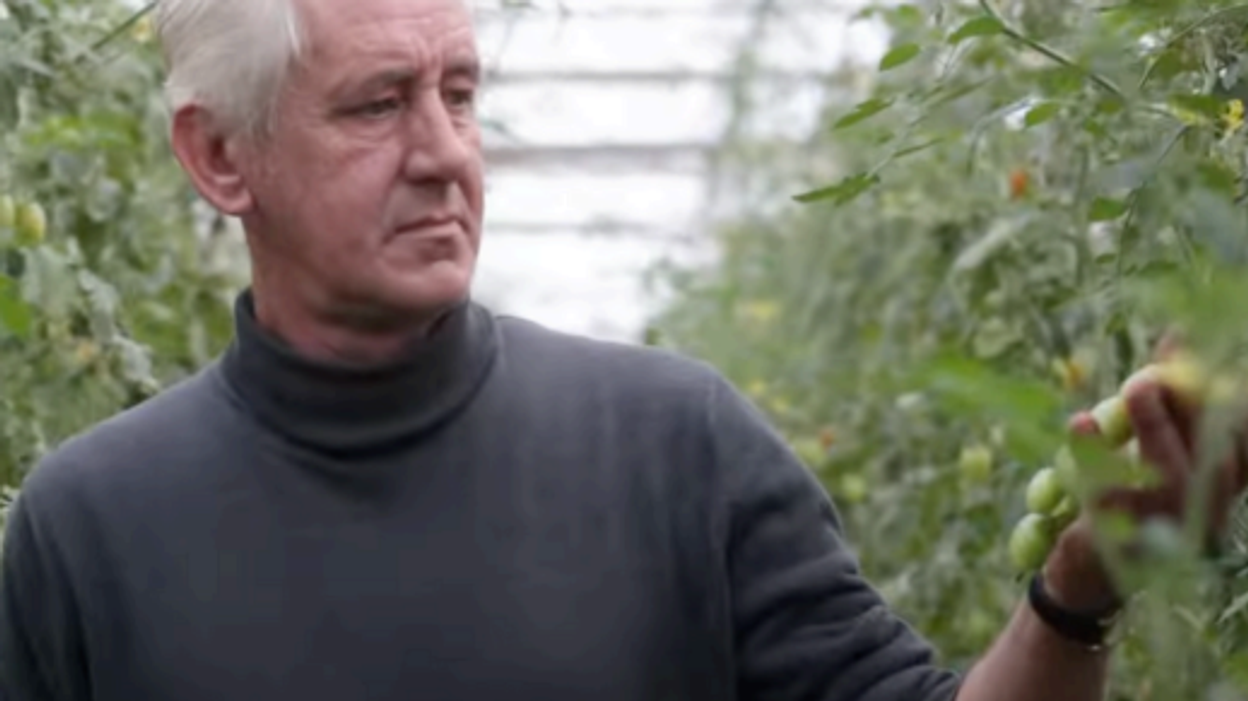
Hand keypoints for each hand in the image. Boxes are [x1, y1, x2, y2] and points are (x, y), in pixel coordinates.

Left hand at [1042, 336, 1247, 610]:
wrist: (1091, 572)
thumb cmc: (1129, 497)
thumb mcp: (1154, 444)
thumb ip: (1170, 398)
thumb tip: (1180, 333)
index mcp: (1218, 486)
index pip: (1238, 440)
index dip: (1228, 396)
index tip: (1194, 349)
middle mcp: (1204, 510)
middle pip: (1213, 456)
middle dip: (1191, 408)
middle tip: (1152, 375)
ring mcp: (1167, 530)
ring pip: (1172, 475)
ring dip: (1153, 425)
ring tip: (1133, 388)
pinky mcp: (1122, 542)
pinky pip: (1111, 494)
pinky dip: (1095, 454)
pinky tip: (1080, 421)